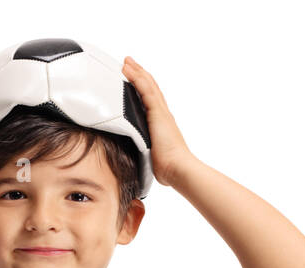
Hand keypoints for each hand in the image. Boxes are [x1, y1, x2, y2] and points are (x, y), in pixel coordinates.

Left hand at [121, 56, 195, 187]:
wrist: (178, 168)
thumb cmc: (167, 168)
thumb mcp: (151, 155)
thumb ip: (144, 151)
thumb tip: (132, 157)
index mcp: (161, 123)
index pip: (150, 100)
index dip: (142, 87)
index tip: (133, 78)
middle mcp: (162, 114)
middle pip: (150, 88)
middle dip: (139, 74)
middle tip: (129, 63)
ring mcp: (161, 112)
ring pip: (148, 85)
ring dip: (137, 72)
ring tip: (126, 62)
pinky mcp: (158, 113)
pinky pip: (146, 91)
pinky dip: (137, 79)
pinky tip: (128, 70)